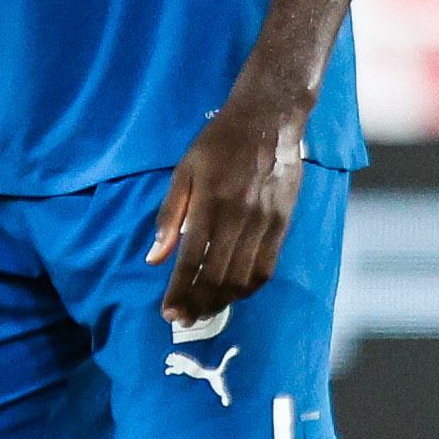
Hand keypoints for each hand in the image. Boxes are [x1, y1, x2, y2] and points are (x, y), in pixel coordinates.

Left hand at [148, 94, 305, 325]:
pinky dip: (250, 287)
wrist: (270, 118)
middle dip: (198, 304)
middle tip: (184, 320)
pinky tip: (235, 293)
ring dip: (223, 301)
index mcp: (209, 202)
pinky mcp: (283, 221)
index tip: (168, 312)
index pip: (191, 260)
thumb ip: (169, 216)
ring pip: (243, 276)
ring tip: (206, 311)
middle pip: (218, 275)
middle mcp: (238, 216)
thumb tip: (155, 258)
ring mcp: (264, 221)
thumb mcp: (184, 171)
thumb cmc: (219, 142)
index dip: (179, 291)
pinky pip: (267, 266)